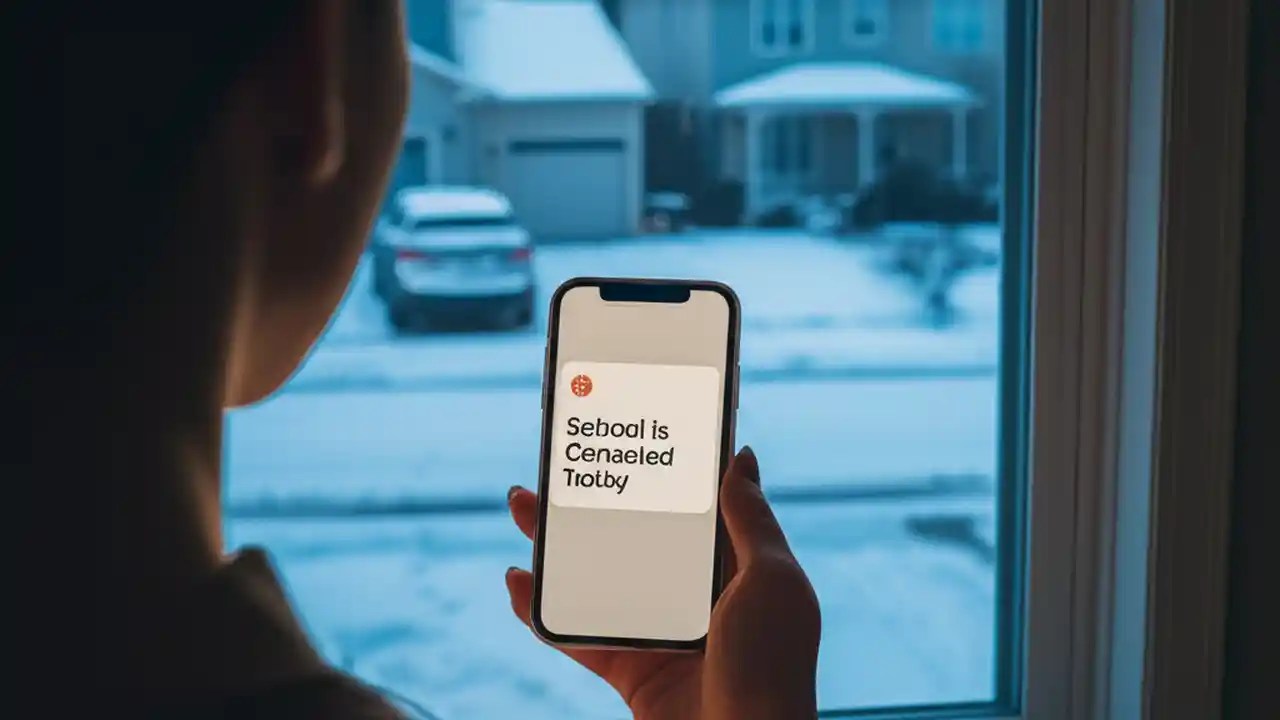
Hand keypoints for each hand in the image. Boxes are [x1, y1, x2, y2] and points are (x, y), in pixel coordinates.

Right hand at [504, 446, 820, 719]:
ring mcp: (662, 633)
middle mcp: (699, 597)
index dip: (666, 470)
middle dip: (596, 501)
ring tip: (524, 507)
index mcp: (739, 569)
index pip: (698, 507)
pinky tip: (518, 583)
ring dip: (558, 545)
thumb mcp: (772, 581)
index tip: (633, 430)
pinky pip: (578, 634)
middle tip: (559, 467)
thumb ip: (750, 521)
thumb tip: (742, 455)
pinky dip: (542, 610)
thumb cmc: (772, 668)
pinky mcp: (631, 670)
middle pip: (637, 535)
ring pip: (600, 577)